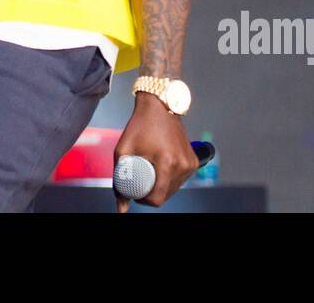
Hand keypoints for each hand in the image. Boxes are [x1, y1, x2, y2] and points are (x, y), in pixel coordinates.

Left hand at [114, 92, 199, 211]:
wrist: (159, 106)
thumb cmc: (139, 126)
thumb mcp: (123, 150)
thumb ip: (119, 180)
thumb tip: (121, 207)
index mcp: (167, 162)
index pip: (157, 198)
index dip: (143, 200)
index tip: (135, 193)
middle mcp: (183, 164)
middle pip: (166, 195)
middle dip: (151, 194)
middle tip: (139, 181)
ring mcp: (190, 163)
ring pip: (173, 189)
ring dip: (161, 187)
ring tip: (149, 171)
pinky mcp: (194, 161)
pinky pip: (180, 180)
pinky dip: (169, 179)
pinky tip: (160, 168)